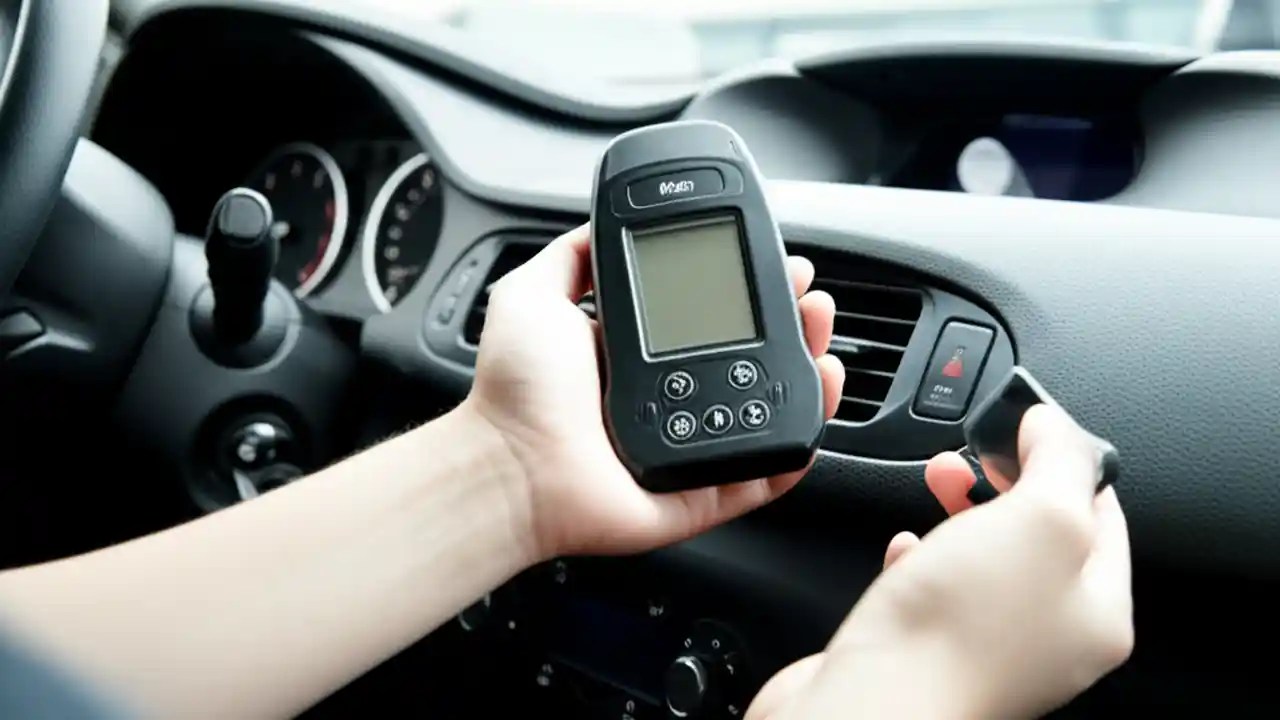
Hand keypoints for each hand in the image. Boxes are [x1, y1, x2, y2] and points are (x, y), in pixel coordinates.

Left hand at [464, 224, 844, 560]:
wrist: (505, 466)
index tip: (775, 265)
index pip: (710, 315)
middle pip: (751, 358)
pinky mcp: (696, 493)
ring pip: (765, 410)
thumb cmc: (513, 390)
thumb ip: (572, 257)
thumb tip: (603, 223)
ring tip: (821, 343)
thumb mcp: (533, 295)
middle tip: (809, 300)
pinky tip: (813, 409)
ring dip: (805, 374)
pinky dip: (795, 449)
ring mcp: (687, 446)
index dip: (748, 289)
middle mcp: (668, 397)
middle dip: (790, 325)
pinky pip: (760, 475)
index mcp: (636, 355)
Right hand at [746, 404, 1132, 719]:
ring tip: (936, 478)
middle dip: (1006, 480)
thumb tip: (1056, 427)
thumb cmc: (958, 629)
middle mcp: (1048, 637)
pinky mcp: (927, 650)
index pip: (1102, 515)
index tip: (1028, 426)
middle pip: (1039, 535)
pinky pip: (935, 589)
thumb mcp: (1041, 520)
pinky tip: (906, 547)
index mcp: (1096, 612)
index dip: (1066, 460)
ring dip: (961, 507)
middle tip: (977, 449)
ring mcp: (986, 648)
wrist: (871, 705)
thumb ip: (1060, 462)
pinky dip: (923, 557)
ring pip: (984, 557)